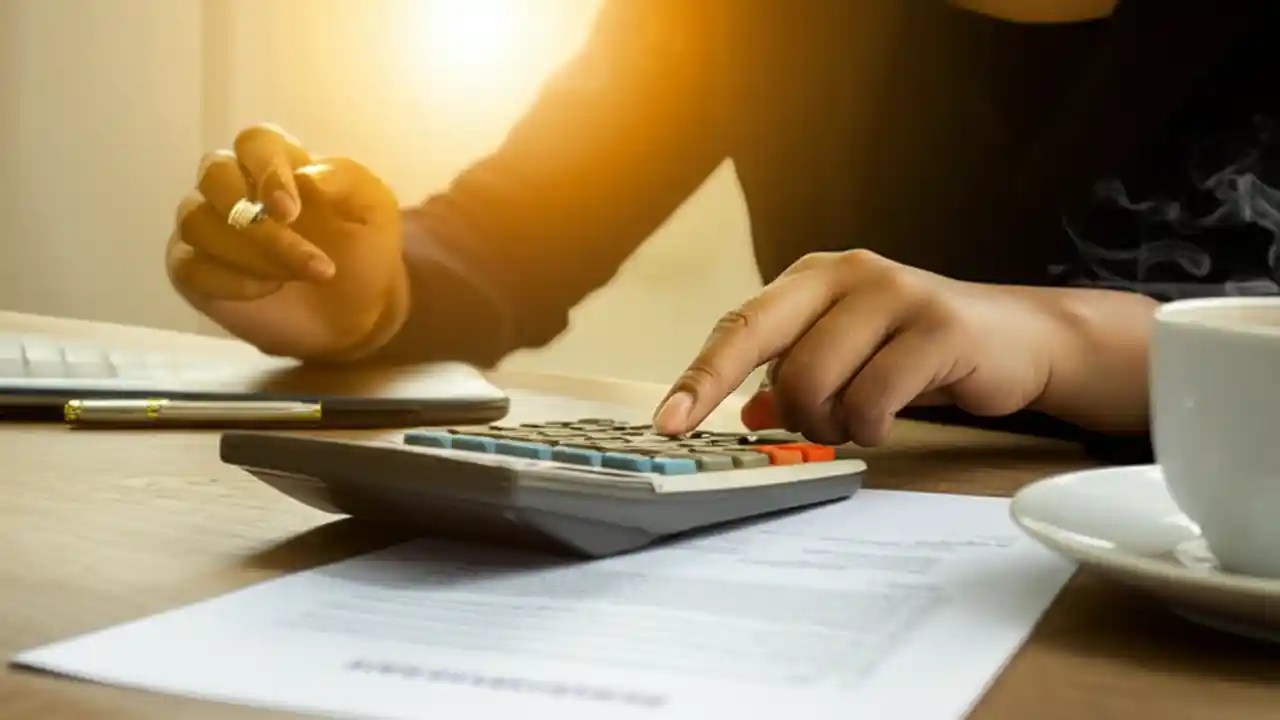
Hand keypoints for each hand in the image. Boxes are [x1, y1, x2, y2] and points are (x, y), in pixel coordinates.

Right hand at [166, 124, 407, 360]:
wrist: (360, 307)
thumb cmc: (364, 246)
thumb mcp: (374, 208)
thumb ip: (345, 180)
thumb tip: (306, 175)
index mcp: (277, 159)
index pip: (254, 142)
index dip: (266, 171)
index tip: (290, 212)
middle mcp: (233, 185)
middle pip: (214, 177)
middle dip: (256, 221)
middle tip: (301, 256)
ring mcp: (208, 226)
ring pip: (198, 223)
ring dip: (252, 254)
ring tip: (301, 276)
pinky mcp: (194, 268)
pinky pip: (190, 267)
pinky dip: (230, 281)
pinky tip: (269, 291)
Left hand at [652, 250, 1075, 445]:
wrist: (1017, 339)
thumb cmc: (917, 351)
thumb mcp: (848, 357)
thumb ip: (794, 375)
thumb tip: (747, 411)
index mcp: (813, 276)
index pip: (740, 324)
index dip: (701, 376)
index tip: (670, 420)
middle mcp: (848, 272)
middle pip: (767, 342)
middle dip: (764, 400)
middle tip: (788, 429)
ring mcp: (894, 294)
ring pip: (816, 380)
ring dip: (829, 423)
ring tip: (855, 421)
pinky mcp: (938, 327)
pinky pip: (871, 398)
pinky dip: (870, 426)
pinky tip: (887, 421)